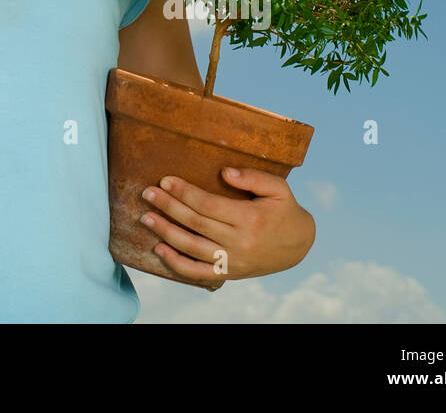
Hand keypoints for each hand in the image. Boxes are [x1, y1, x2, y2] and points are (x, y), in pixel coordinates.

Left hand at [138, 167, 315, 280]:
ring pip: (192, 248)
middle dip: (169, 207)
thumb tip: (224, 172)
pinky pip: (199, 272)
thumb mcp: (278, 188)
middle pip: (196, 224)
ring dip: (166, 233)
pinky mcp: (230, 273)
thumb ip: (253, 177)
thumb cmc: (284, 210)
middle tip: (147, 193)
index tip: (165, 180)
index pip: (208, 205)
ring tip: (146, 217)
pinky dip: (176, 263)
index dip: (185, 192)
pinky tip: (159, 249)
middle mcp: (240, 243)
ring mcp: (234, 261)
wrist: (299, 246)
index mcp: (250, 219)